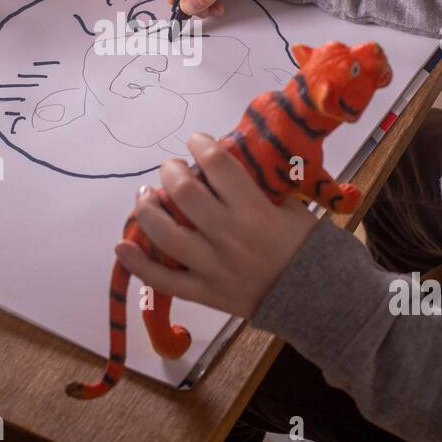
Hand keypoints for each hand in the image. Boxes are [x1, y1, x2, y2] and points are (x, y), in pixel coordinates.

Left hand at [114, 133, 318, 318]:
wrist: (319, 301)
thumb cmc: (307, 249)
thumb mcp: (293, 207)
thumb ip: (261, 186)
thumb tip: (225, 163)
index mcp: (255, 210)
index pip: (217, 164)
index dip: (201, 144)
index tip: (196, 140)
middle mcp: (229, 236)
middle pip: (184, 192)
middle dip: (170, 171)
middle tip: (170, 167)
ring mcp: (213, 267)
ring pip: (165, 232)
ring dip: (147, 207)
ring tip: (145, 195)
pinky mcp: (204, 293)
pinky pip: (163, 279)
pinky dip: (137, 262)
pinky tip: (122, 244)